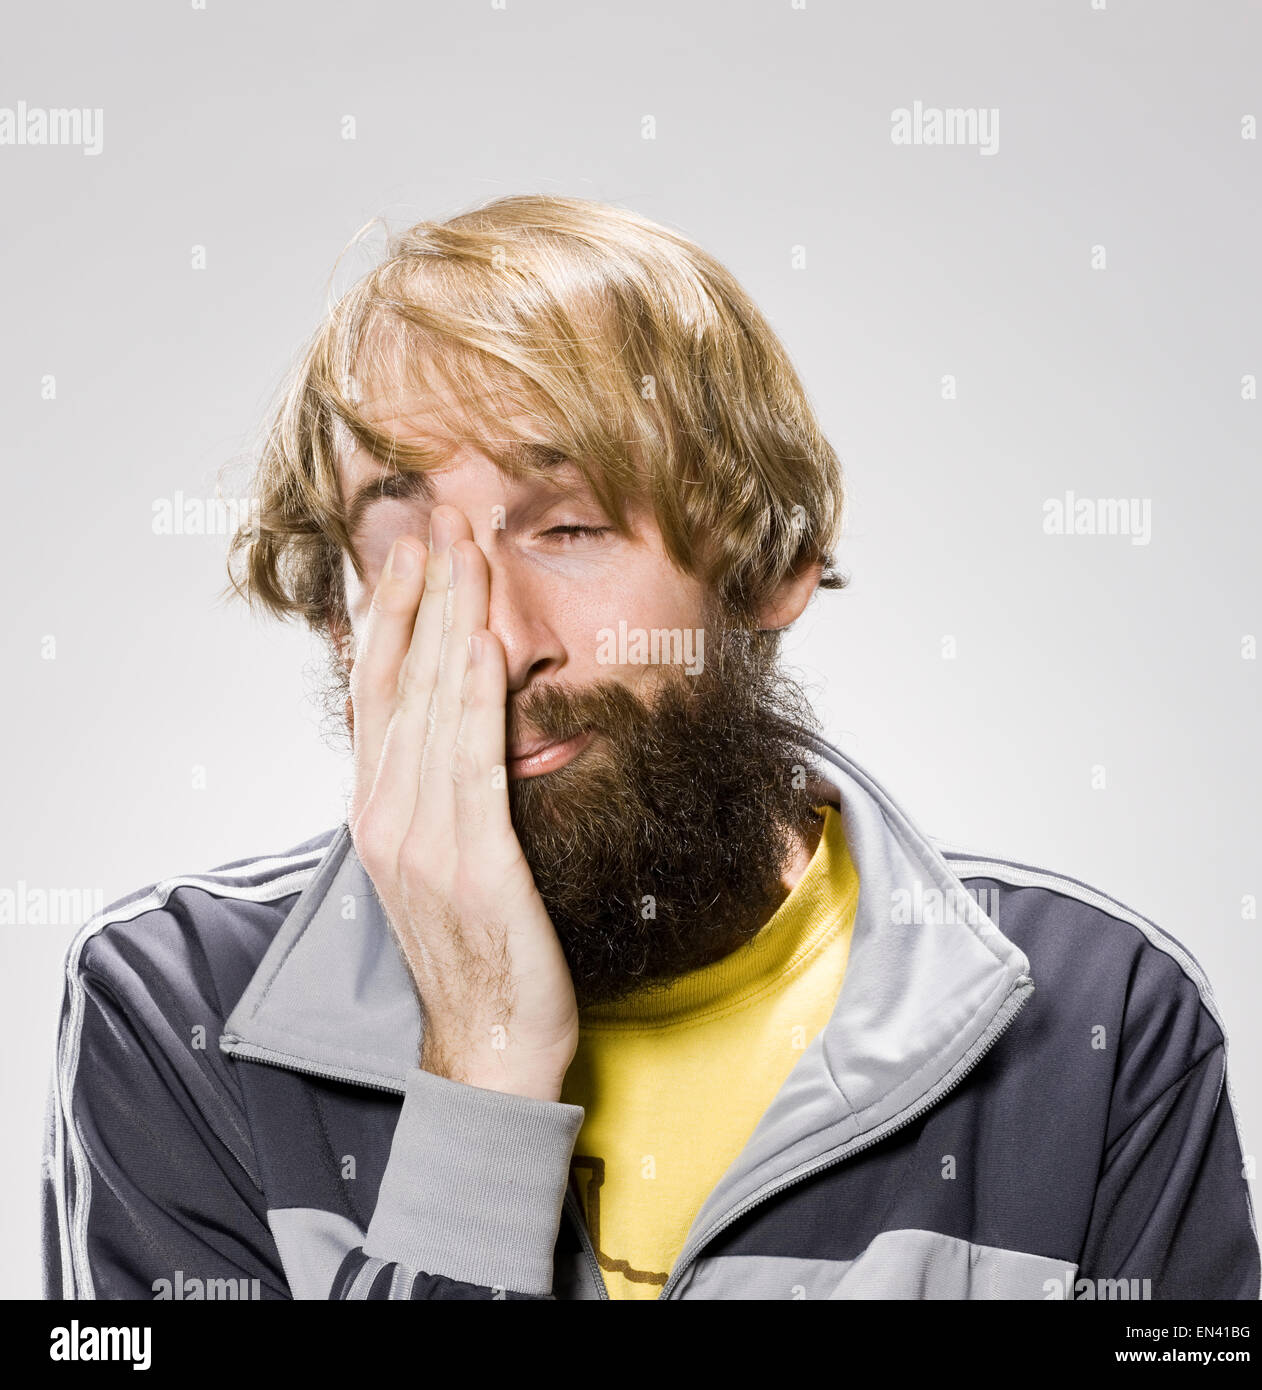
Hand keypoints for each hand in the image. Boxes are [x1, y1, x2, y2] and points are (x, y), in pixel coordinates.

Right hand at [347, 505, 578, 1102]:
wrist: (489, 1044)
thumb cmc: (476, 951)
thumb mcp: (441, 861)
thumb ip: (439, 791)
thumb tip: (456, 727)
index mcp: (380, 811)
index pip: (379, 693)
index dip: (393, 616)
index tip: (409, 553)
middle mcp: (389, 814)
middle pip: (401, 683)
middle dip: (420, 595)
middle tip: (435, 518)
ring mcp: (424, 839)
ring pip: (433, 707)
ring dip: (451, 622)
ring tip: (462, 552)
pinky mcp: (473, 863)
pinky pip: (473, 764)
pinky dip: (475, 700)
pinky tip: (486, 646)